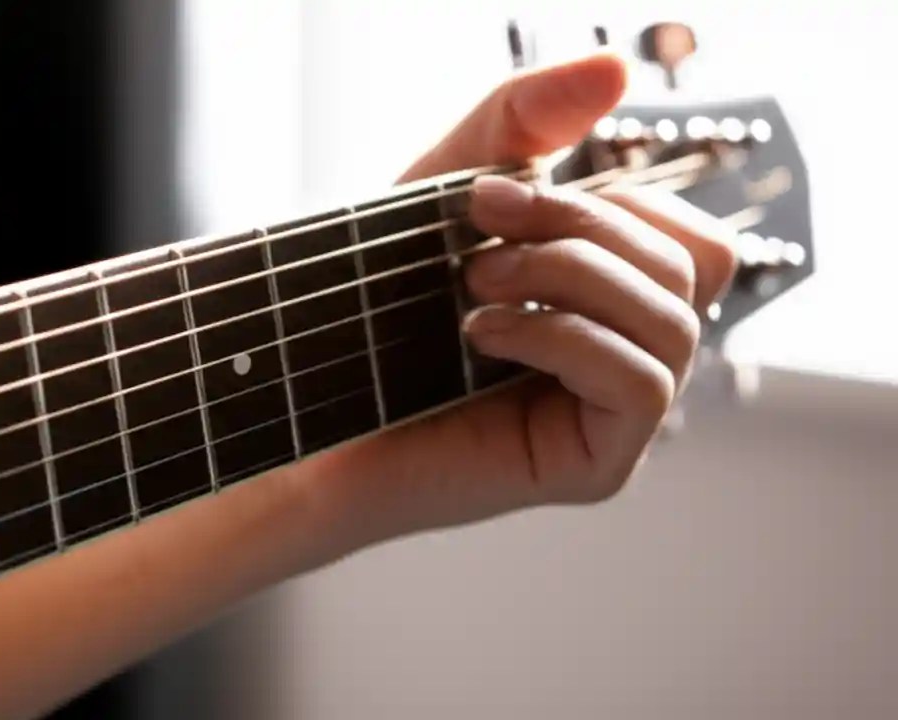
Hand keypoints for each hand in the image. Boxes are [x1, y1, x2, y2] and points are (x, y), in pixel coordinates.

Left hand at [300, 52, 738, 550]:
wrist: (312, 398)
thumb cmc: (380, 302)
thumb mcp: (452, 188)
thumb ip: (523, 122)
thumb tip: (616, 68)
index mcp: (615, 298)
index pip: (689, 237)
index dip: (612, 200)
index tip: (489, 191)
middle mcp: (632, 356)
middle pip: (687, 268)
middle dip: (579, 229)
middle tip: (478, 233)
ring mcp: (620, 419)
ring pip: (674, 322)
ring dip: (568, 279)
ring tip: (472, 284)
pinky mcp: (598, 467)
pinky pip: (642, 384)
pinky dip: (561, 338)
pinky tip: (478, 335)